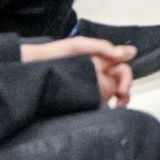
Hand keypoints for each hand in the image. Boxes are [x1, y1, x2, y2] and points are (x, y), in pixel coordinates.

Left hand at [21, 34, 136, 106]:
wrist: (27, 69)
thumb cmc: (52, 55)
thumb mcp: (77, 46)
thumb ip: (102, 47)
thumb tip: (132, 52)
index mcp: (99, 60)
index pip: (121, 68)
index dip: (126, 77)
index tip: (122, 89)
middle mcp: (97, 74)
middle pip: (120, 83)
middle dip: (124, 91)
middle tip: (120, 102)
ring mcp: (88, 88)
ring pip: (112, 95)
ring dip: (118, 101)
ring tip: (113, 109)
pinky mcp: (80, 101)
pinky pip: (97, 105)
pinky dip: (104, 109)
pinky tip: (101, 112)